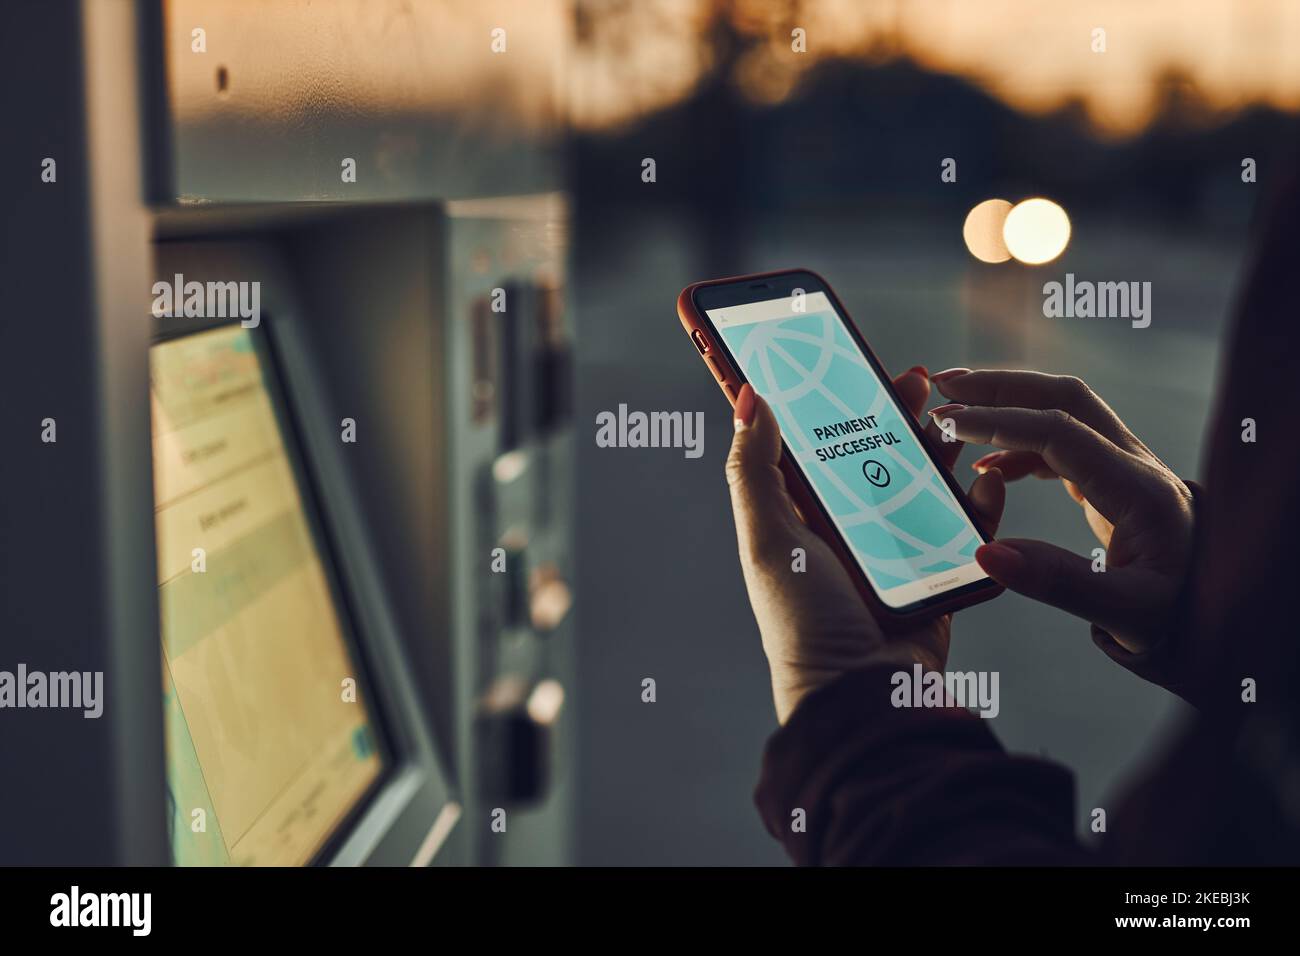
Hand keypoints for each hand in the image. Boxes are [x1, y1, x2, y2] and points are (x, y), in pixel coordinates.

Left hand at [725, 368, 1004, 723]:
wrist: (863, 696)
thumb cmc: (804, 622)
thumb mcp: (767, 538)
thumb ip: (755, 470)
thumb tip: (747, 396)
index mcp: (801, 518)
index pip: (815, 444)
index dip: (829, 401)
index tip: (847, 359)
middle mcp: (847, 530)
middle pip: (875, 455)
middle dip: (895, 413)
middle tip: (915, 378)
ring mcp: (895, 551)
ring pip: (922, 483)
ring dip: (939, 447)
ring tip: (952, 417)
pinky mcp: (937, 574)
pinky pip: (964, 528)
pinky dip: (977, 501)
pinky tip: (982, 476)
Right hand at [928, 369, 1194, 668]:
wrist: (1218, 613)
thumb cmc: (1175, 615)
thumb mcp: (1123, 613)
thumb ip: (1056, 583)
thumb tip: (985, 554)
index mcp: (1138, 489)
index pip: (1060, 431)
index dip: (999, 422)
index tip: (948, 424)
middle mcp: (1135, 464)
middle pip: (1064, 397)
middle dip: (1000, 386)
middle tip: (944, 386)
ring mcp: (1126, 467)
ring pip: (1063, 410)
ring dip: (1008, 403)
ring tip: (954, 415)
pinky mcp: (1115, 480)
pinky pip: (1063, 441)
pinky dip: (1019, 442)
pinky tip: (987, 467)